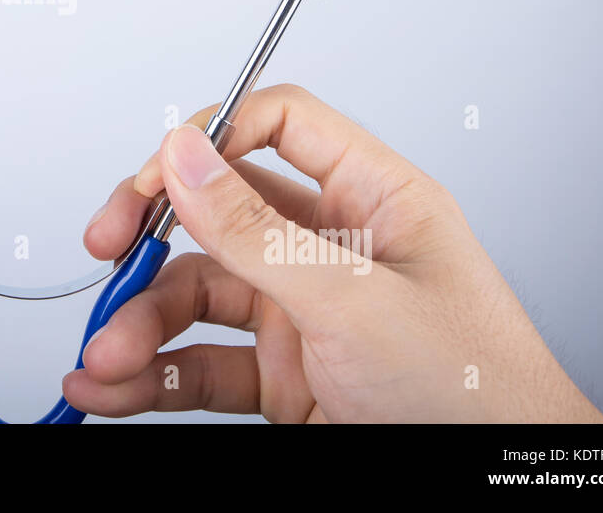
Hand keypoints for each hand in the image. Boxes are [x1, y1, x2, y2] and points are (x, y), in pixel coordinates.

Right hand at [70, 84, 602, 422]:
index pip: (281, 126)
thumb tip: (186, 158)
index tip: (157, 173)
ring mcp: (304, 313)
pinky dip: (152, 377)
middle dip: (153, 233)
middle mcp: (333, 249)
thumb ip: (257, 231)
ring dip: (142, 323)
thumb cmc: (478, 393)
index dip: (214, 135)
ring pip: (199, 296)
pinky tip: (116, 388)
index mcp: (373, 200)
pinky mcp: (284, 377)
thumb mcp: (354, 301)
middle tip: (108, 247)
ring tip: (106, 357)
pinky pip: (202, 364)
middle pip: (219, 212)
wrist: (495, 488)